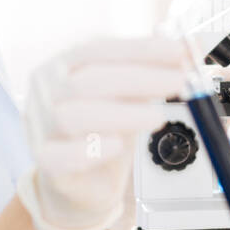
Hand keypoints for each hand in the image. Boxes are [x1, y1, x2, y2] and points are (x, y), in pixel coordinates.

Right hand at [18, 37, 185, 229]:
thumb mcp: (129, 96)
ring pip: (73, 116)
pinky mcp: (44, 162)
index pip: (99, 49)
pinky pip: (58, 156)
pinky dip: (90, 150)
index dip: (141, 50)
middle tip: (178, 83)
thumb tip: (188, 47)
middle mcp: (47, 91)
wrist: (81, 183)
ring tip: (158, 118)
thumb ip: (151, 70)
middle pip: (87, 80)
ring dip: (122, 114)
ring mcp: (41, 126)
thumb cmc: (104, 131)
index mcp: (64, 65)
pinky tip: (117, 146)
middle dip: (140, 79)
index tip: (179, 51)